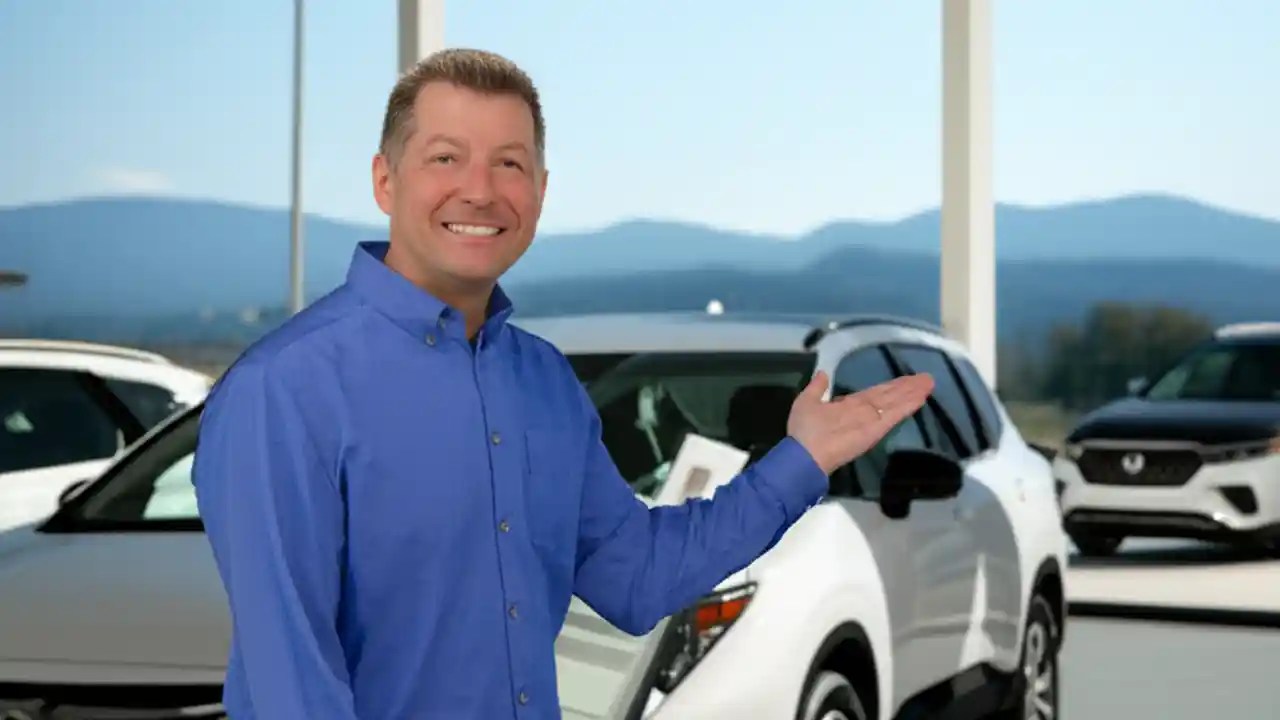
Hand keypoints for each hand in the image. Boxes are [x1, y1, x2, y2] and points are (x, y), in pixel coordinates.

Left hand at [787, 370, 935, 474]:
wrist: (805, 454)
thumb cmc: (804, 429)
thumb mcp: (807, 401)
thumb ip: (817, 388)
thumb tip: (823, 373)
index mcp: (848, 406)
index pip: (874, 394)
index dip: (890, 386)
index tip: (905, 380)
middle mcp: (863, 412)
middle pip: (889, 396)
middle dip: (906, 387)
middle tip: (926, 378)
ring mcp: (871, 420)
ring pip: (895, 402)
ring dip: (912, 392)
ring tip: (929, 382)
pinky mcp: (875, 429)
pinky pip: (894, 415)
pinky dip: (907, 405)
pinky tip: (921, 397)